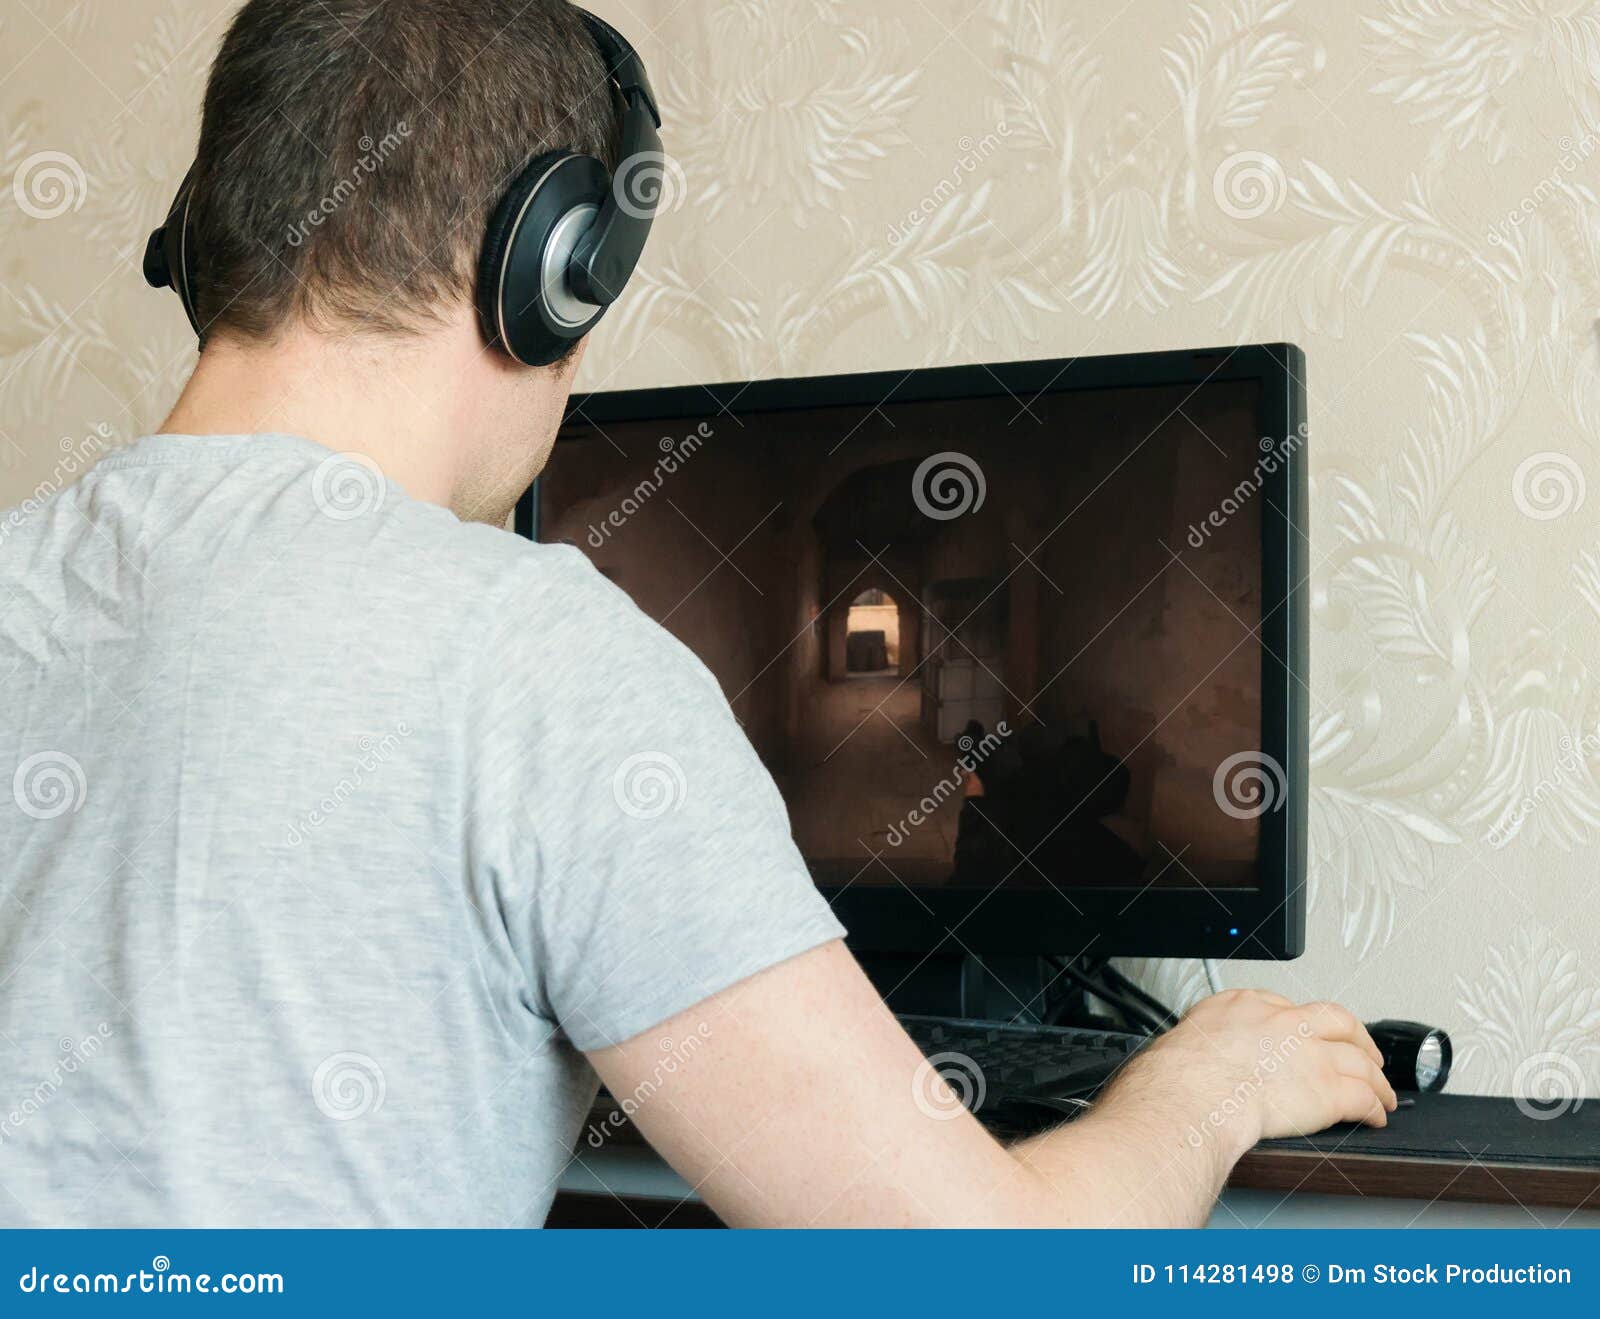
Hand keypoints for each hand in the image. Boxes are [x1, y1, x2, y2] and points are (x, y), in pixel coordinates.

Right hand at [1114, 988, 1397, 1156]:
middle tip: (1363, 1051)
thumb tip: (1185, 1066)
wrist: (1191, 1096)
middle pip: (1335, 1020)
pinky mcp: (1328, 1089)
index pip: (1285, 1007)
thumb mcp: (1180, 1043)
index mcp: (1242, 1006)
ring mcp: (1310, 1053)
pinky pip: (1363, 1097)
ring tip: (1382, 1092)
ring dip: (1375, 1077)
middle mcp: (1283, 1022)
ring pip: (1359, 1059)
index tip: (1304, 1036)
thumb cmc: (1173, 1078)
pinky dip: (1374, 1107)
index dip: (1302, 1024)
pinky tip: (1376, 1115)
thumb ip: (1199, 1048)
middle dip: (1354, 1037)